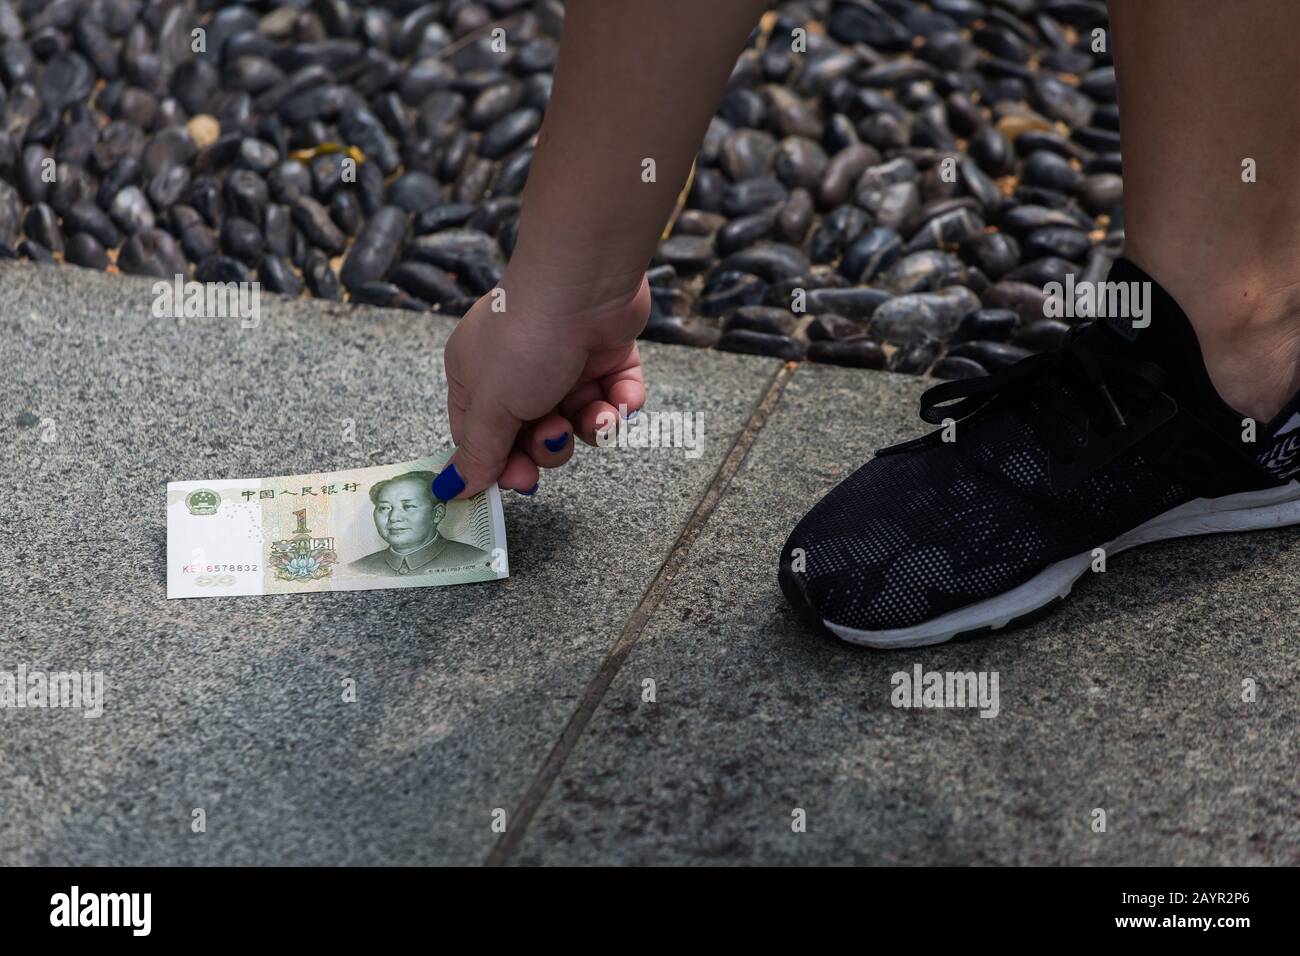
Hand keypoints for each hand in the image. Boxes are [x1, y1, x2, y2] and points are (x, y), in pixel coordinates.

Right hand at [436, 276, 650, 499]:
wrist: (585, 286)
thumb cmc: (527, 340)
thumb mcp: (493, 406)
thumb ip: (478, 452)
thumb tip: (451, 490)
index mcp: (477, 376)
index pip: (481, 437)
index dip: (500, 464)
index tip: (519, 482)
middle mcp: (519, 370)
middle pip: (532, 436)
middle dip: (548, 447)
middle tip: (555, 439)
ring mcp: (565, 362)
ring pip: (577, 422)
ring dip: (587, 428)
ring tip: (592, 413)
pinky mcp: (607, 355)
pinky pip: (615, 399)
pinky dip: (619, 405)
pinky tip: (617, 400)